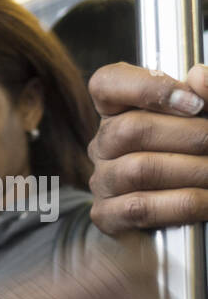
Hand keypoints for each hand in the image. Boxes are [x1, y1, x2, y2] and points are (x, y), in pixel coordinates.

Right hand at [89, 62, 207, 233]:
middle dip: (191, 136)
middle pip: (132, 129)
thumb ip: (205, 96)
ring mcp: (102, 180)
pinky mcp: (106, 215)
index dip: (147, 87)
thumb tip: (199, 77)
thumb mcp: (202, 121)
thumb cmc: (194, 158)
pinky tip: (207, 202)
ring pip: (139, 169)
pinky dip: (185, 203)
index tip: (194, 103)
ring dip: (194, 172)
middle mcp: (104, 144)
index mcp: (120, 111)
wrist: (174, 222)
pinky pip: (142, 207)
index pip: (107, 84)